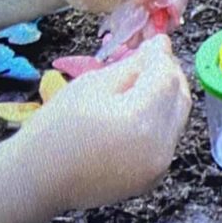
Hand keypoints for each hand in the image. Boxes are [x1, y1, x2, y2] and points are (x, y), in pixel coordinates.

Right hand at [17, 38, 190, 212]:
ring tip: (141, 88)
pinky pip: (167, 141)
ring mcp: (160, 166)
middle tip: (150, 62)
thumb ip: (132, 66)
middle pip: (181, 99)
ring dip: (167, 100)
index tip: (155, 43)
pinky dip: (160, 124)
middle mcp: (161, 146)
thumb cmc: (57, 128)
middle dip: (170, 77)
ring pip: (178, 120)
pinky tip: (136, 117)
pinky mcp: (155, 178)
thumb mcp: (92, 86)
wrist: (40, 179)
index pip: (167, 78)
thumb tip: (159, 48)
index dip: (163, 56)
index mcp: (142, 120)